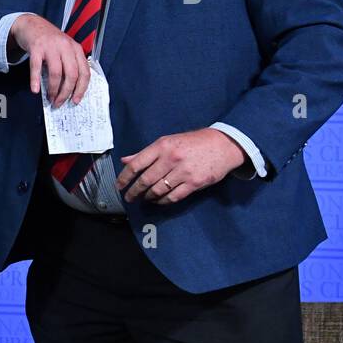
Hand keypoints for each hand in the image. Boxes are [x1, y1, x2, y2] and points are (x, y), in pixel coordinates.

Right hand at [10, 13, 89, 107]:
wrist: (31, 24)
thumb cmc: (49, 40)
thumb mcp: (64, 49)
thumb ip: (69, 64)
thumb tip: (67, 90)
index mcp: (76, 48)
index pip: (84, 72)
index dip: (81, 89)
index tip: (75, 100)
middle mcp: (66, 47)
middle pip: (72, 74)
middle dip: (66, 92)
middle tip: (60, 102)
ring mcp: (51, 46)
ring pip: (56, 73)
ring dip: (53, 89)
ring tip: (50, 98)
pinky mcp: (36, 47)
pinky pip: (37, 67)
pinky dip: (36, 80)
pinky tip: (35, 90)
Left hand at [117, 128, 247, 204]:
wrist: (224, 145)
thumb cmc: (194, 142)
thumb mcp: (168, 141)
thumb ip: (146, 153)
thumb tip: (126, 160)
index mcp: (162, 146)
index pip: (136, 164)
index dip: (124, 177)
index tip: (118, 185)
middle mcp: (171, 159)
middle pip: (145, 180)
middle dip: (134, 191)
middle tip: (129, 197)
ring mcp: (183, 172)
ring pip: (158, 190)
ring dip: (148, 197)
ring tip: (144, 198)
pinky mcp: (195, 183)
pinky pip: (173, 197)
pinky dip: (163, 201)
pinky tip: (158, 201)